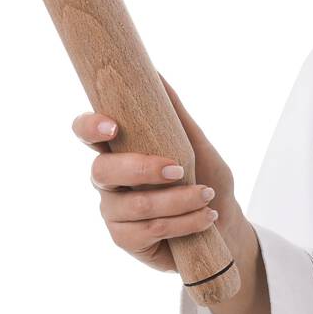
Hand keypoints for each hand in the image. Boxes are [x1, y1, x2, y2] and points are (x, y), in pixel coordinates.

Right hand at [71, 74, 241, 273]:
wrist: (225, 224)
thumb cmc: (206, 178)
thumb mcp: (197, 144)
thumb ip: (175, 115)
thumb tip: (157, 74)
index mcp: (119, 149)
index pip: (87, 132)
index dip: (89, 127)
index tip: (112, 127)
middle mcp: (109, 180)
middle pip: (101, 170)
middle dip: (141, 169)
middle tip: (178, 168)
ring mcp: (113, 211)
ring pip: (134, 205)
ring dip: (177, 199)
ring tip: (206, 195)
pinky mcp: (124, 239)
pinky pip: (148, 230)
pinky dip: (183, 222)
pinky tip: (205, 216)